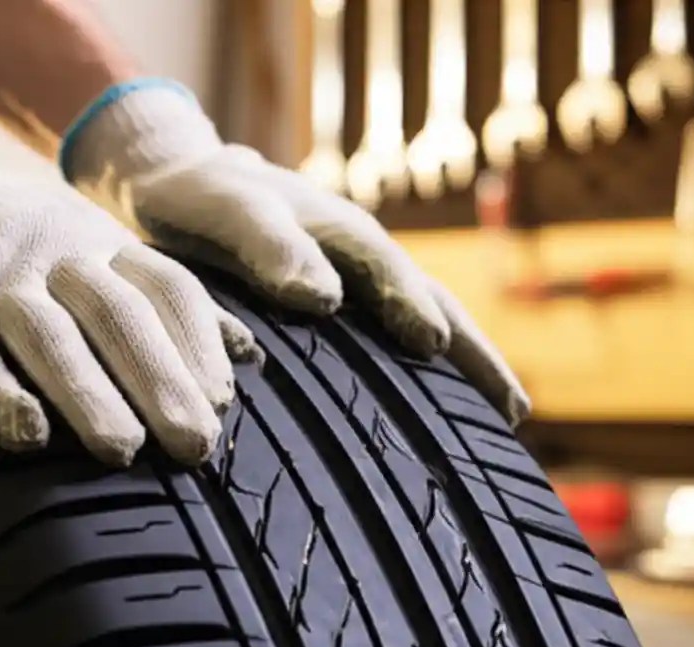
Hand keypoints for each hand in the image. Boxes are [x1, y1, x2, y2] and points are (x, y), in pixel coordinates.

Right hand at [0, 83, 258, 464]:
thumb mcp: (80, 252)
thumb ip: (158, 301)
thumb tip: (248, 357)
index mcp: (93, 241)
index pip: (164, 287)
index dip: (199, 344)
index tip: (226, 405)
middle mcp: (48, 250)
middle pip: (117, 311)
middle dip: (161, 378)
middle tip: (196, 446)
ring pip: (44, 332)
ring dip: (87, 392)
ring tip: (123, 453)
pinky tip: (22, 435)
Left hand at [64, 81, 528, 424]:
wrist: (180, 181)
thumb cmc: (200, 196)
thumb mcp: (226, 209)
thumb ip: (269, 244)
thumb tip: (325, 298)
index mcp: (341, 232)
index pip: (390, 274)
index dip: (412, 308)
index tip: (436, 346)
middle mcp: (362, 258)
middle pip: (432, 304)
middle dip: (473, 353)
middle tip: (514, 410)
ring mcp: (356, 281)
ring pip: (421, 322)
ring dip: (461, 367)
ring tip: (501, 418)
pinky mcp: (339, 306)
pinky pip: (388, 340)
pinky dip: (418, 372)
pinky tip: (429, 413)